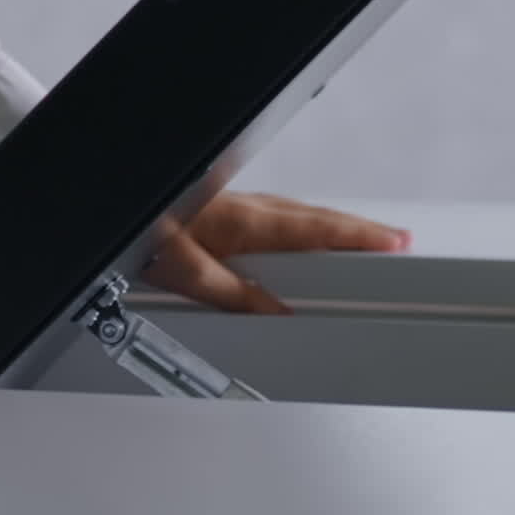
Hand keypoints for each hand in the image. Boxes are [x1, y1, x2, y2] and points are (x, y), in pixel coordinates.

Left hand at [140, 191, 405, 314]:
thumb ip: (238, 297)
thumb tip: (280, 314)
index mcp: (247, 223)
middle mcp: (248, 207)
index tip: (396, 242)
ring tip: (359, 242)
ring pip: (297, 213)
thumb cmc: (141, 233)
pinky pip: (276, 213)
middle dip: (358, 231)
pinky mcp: (222, 203)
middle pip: (316, 218)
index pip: (318, 230)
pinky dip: (301, 223)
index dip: (361, 237)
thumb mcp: (190, 275)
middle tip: (396, 242)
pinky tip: (299, 235)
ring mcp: (236, 201)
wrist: (117, 201)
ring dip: (331, 227)